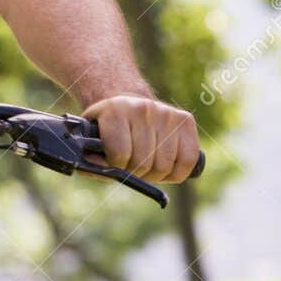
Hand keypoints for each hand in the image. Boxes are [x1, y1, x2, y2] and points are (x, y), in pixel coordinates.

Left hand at [82, 94, 199, 182]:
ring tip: (145, 168)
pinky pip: (188, 160)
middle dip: (136, 173)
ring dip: (155, 175)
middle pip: (144, 162)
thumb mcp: (92, 138)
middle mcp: (143, 108)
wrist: (127, 105)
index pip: (120, 154)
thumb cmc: (108, 129)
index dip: (117, 166)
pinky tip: (165, 169)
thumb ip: (92, 159)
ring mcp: (166, 113)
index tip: (114, 162)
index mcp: (115, 110)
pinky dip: (176, 174)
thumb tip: (98, 170)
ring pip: (165, 165)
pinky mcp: (185, 120)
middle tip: (131, 168)